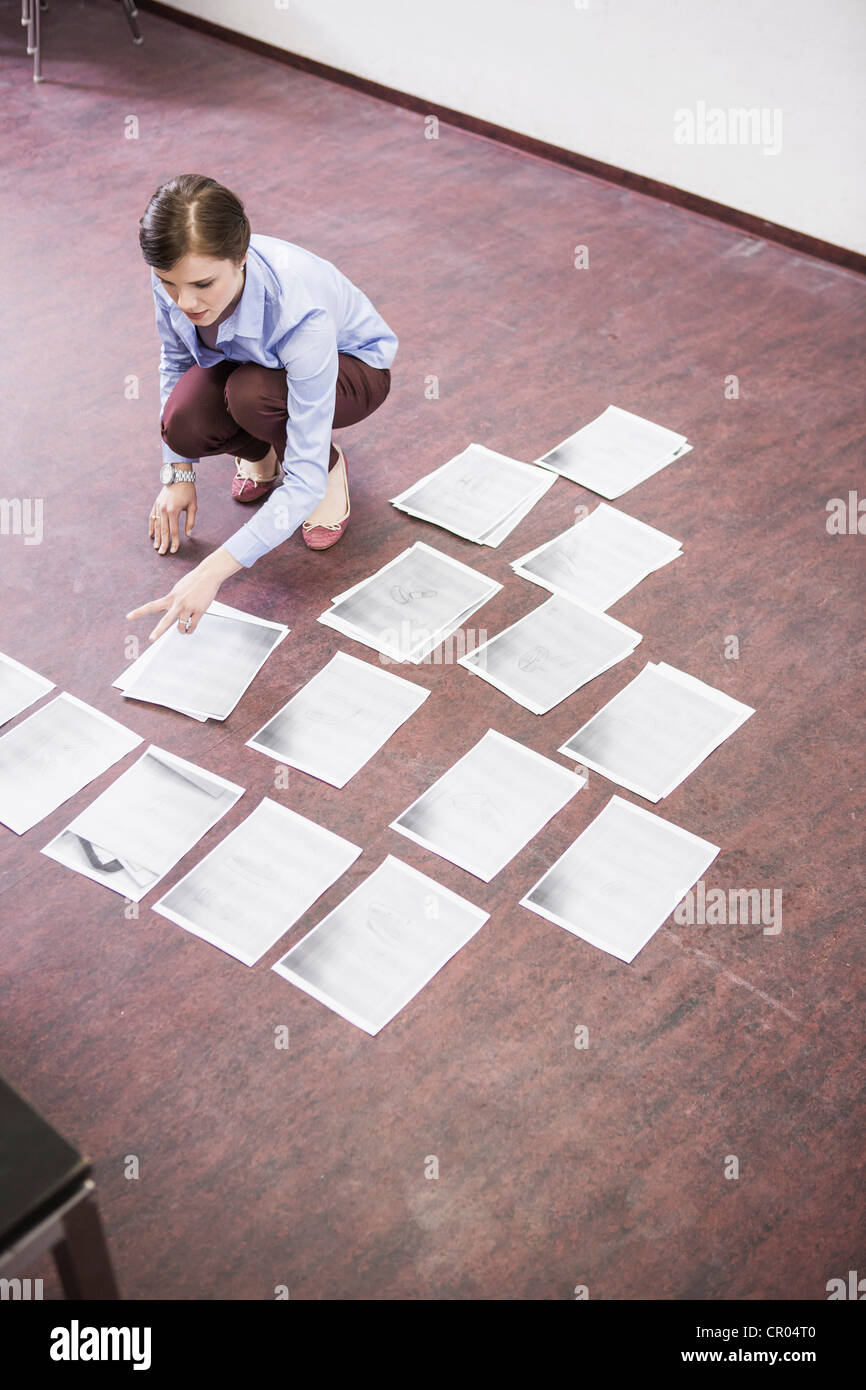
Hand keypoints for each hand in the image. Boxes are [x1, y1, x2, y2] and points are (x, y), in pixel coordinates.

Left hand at [127, 549, 243, 640]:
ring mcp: (189, 607)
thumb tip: (158, 608)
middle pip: (166, 620)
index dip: (139, 612)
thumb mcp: (176, 589)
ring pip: (181, 627)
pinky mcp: (200, 610)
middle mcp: (178, 603)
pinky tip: (189, 630)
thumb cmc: (192, 581)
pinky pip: (193, 626)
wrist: (208, 574)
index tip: (128, 617)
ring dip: (182, 631)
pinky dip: (190, 630)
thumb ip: (168, 600)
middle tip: (151, 639)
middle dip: (158, 631)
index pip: (152, 606)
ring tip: (183, 631)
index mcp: (170, 597)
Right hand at [149, 482, 196, 554]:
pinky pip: (152, 518)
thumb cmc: (188, 491)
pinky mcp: (156, 504)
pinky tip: (151, 535)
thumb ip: (190, 521)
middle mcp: (164, 510)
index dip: (174, 542)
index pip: (174, 531)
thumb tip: (188, 534)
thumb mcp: (192, 506)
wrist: (178, 476)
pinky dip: (152, 526)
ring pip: (157, 526)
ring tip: (157, 547)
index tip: (174, 551)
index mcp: (173, 511)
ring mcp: (158, 507)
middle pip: (164, 531)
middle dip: (164, 543)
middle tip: (163, 553)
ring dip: (157, 537)